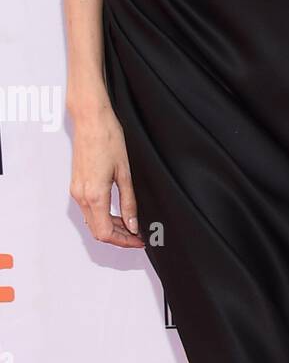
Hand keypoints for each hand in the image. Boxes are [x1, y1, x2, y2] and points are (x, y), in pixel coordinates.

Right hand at [68, 99, 143, 247]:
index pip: (104, 232)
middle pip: (97, 230)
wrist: (91, 121)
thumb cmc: (109, 139)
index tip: (138, 241)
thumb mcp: (125, 172)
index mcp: (94, 195)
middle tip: (138, 235)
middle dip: (118, 237)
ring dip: (111, 226)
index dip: (123, 241)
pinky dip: (103, 216)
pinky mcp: (77, 185)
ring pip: (92, 221)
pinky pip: (89, 209)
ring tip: (132, 224)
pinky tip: (118, 211)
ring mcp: (77, 191)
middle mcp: (81, 196)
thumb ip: (128, 201)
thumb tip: (132, 224)